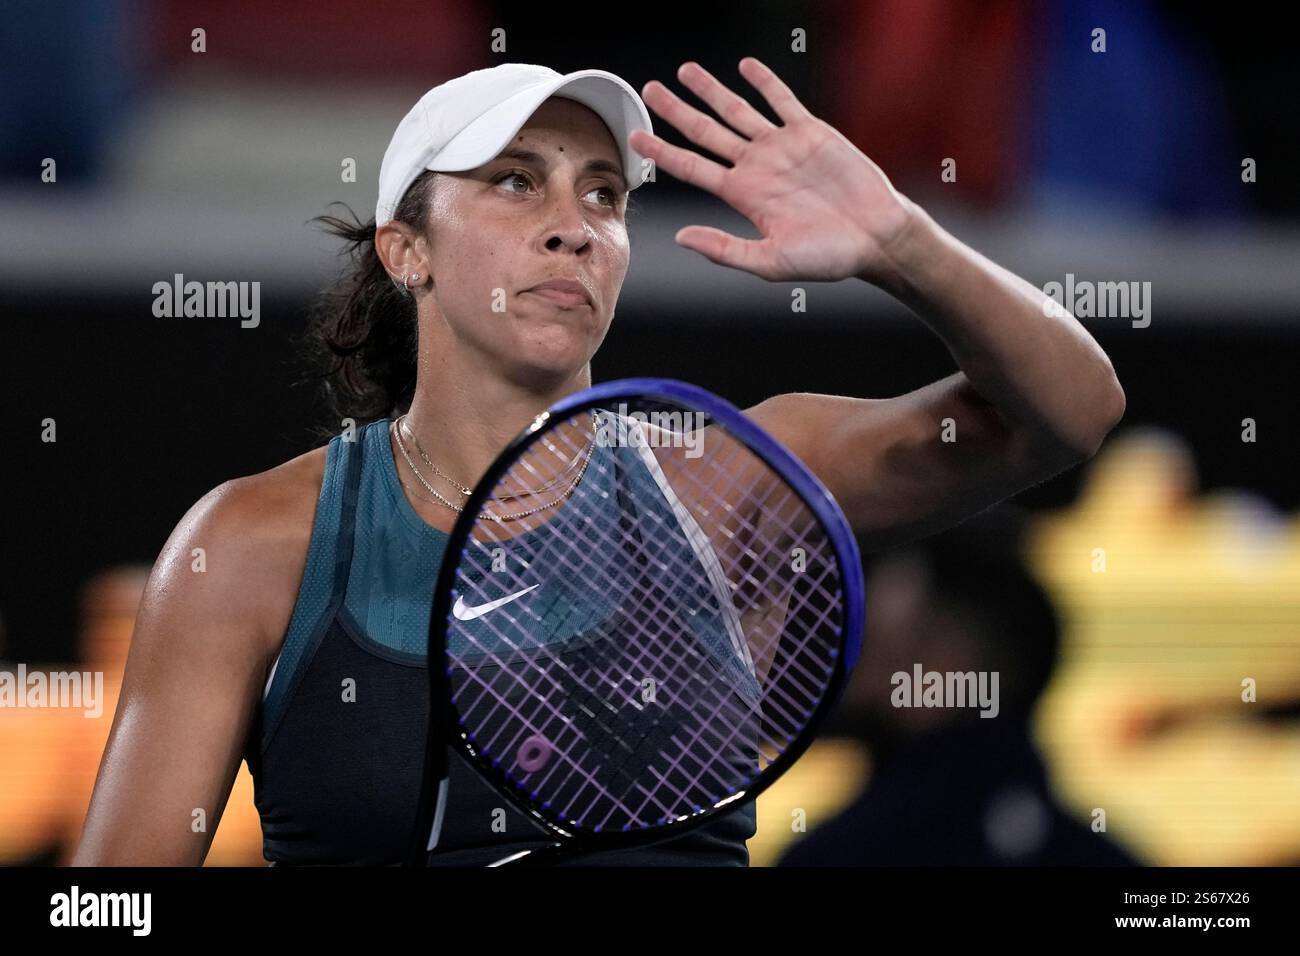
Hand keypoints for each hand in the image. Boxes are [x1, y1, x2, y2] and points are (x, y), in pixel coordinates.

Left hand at [630, 57, 917, 284]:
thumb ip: (724, 249)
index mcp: (743, 195)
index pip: (692, 167)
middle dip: (676, 111)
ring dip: (712, 91)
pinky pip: (782, 101)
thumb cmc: (827, 257)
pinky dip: (765, 82)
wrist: (876, 238)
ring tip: (685, 71)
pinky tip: (746, 67)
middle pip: (706, 132)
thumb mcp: (770, 262)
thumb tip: (680, 238)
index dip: (662, 152)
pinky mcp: (811, 133)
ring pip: (738, 111)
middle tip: (650, 90)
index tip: (635, 138)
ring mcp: (782, 147)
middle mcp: (757, 167)